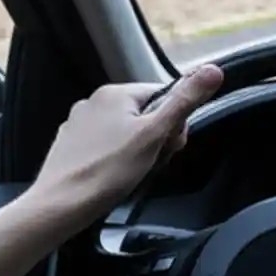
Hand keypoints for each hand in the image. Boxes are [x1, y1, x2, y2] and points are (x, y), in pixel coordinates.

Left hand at [29, 65, 223, 229]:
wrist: (61, 205)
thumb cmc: (110, 170)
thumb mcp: (156, 134)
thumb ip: (185, 101)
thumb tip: (214, 70)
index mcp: (115, 93)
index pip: (163, 97)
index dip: (174, 124)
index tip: (170, 146)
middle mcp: (93, 101)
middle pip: (145, 114)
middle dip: (156, 138)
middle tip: (152, 161)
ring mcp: (78, 124)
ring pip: (125, 132)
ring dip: (138, 150)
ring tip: (133, 172)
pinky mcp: (69, 145)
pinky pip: (105, 145)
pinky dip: (115, 158)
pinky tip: (114, 176)